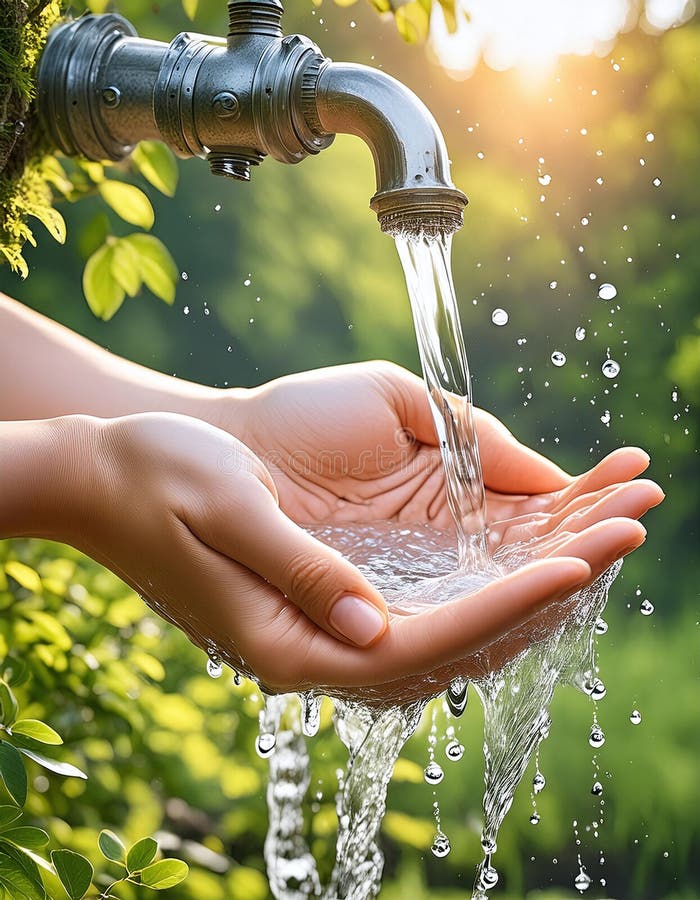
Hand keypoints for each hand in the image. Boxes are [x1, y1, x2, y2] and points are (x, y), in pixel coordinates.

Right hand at [0, 412, 589, 698]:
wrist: (115, 477)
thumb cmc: (161, 482)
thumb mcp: (227, 515)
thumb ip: (299, 573)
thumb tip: (370, 627)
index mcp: (291, 644)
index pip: (428, 639)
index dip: (510, 601)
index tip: (580, 562)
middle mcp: (321, 649)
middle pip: (461, 640)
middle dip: (550, 588)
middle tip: (628, 528)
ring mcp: (332, 627)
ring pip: (458, 623)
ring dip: (535, 578)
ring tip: (605, 530)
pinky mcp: (337, 597)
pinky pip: (434, 602)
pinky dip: (494, 574)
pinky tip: (535, 546)